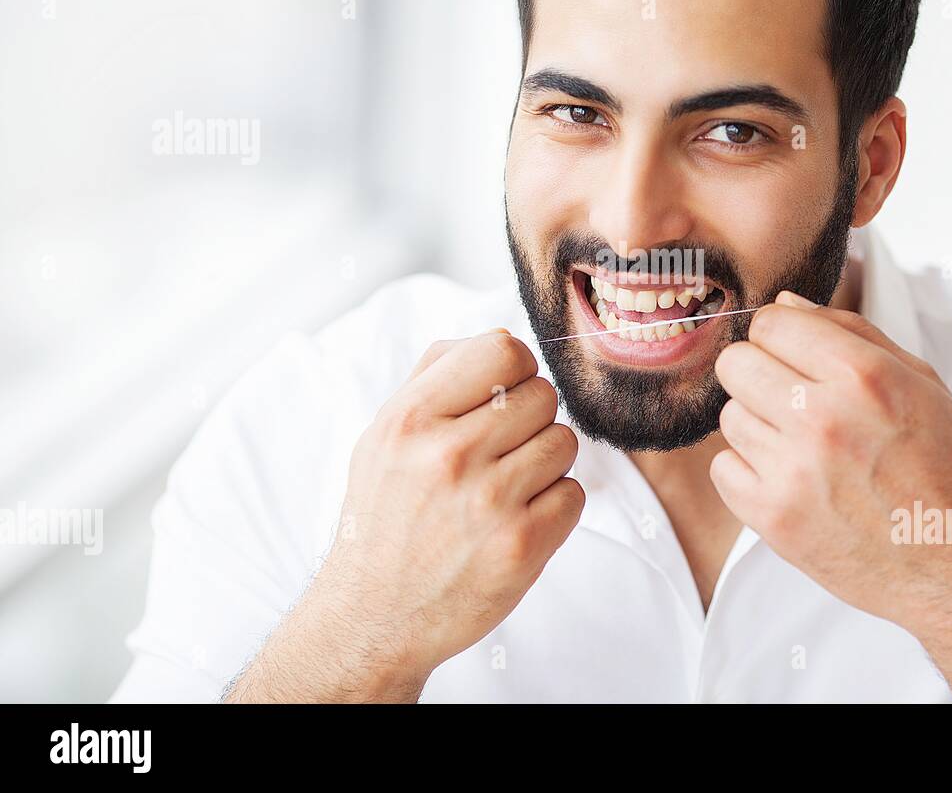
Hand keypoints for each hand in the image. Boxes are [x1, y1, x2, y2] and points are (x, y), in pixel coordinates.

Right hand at [227, 329, 582, 701]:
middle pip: (543, 395)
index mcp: (411, 418)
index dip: (516, 370)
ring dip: (545, 464)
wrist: (373, 616)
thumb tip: (502, 338)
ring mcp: (488, 502)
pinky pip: (573, 495)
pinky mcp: (520, 547)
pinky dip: (554, 507)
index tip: (504, 396)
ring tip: (506, 489)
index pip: (504, 349)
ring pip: (564, 443)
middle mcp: (448, 455)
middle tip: (501, 453)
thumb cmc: (386, 516)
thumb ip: (437, 376)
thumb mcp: (385, 435)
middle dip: (531, 420)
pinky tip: (517, 521)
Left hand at [711, 291, 951, 637]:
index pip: (770, 323)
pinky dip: (749, 473)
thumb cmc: (944, 471)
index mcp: (862, 374)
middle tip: (794, 402)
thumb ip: (849, 333)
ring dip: (759, 426)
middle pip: (736, 363)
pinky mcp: (772, 516)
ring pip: (729, 416)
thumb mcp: (920, 382)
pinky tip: (790, 480)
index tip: (794, 357)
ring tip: (803, 448)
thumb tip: (785, 304)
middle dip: (761, 375)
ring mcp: (793, 470)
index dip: (780, 338)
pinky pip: (722, 468)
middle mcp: (822, 417)